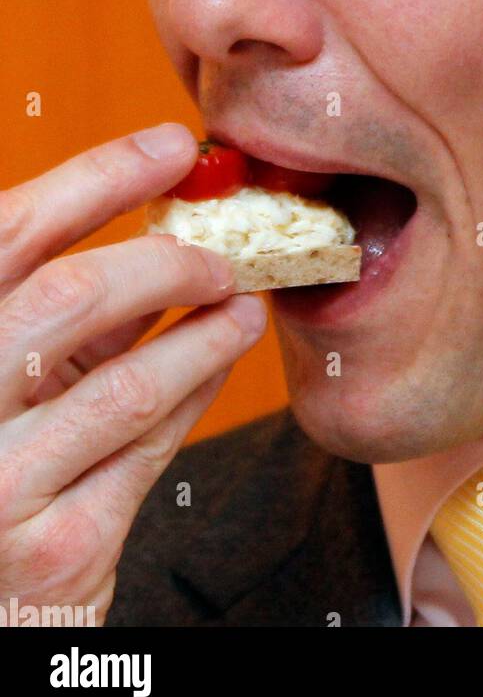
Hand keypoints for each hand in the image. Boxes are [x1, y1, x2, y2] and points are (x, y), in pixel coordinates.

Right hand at [0, 123, 266, 625]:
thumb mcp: (4, 373)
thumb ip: (56, 314)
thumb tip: (158, 227)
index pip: (7, 234)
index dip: (96, 177)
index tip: (170, 147)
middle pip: (66, 298)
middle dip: (162, 260)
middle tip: (220, 251)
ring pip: (125, 381)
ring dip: (202, 332)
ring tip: (243, 303)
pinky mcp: (57, 549)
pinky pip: (150, 447)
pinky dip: (198, 389)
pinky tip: (222, 357)